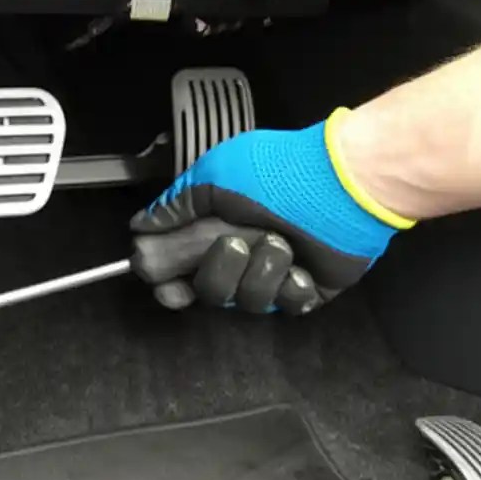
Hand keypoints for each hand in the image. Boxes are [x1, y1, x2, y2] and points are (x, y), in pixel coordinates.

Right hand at [129, 108, 414, 313]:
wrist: (341, 186)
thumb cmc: (278, 174)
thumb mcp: (213, 176)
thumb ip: (173, 207)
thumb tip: (139, 227)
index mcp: (212, 231)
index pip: (177, 274)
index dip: (171, 286)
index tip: (173, 286)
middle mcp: (239, 257)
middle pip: (208, 292)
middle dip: (219, 269)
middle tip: (236, 242)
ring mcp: (272, 276)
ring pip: (246, 301)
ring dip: (261, 270)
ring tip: (282, 242)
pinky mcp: (304, 291)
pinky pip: (285, 306)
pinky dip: (292, 284)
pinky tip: (303, 264)